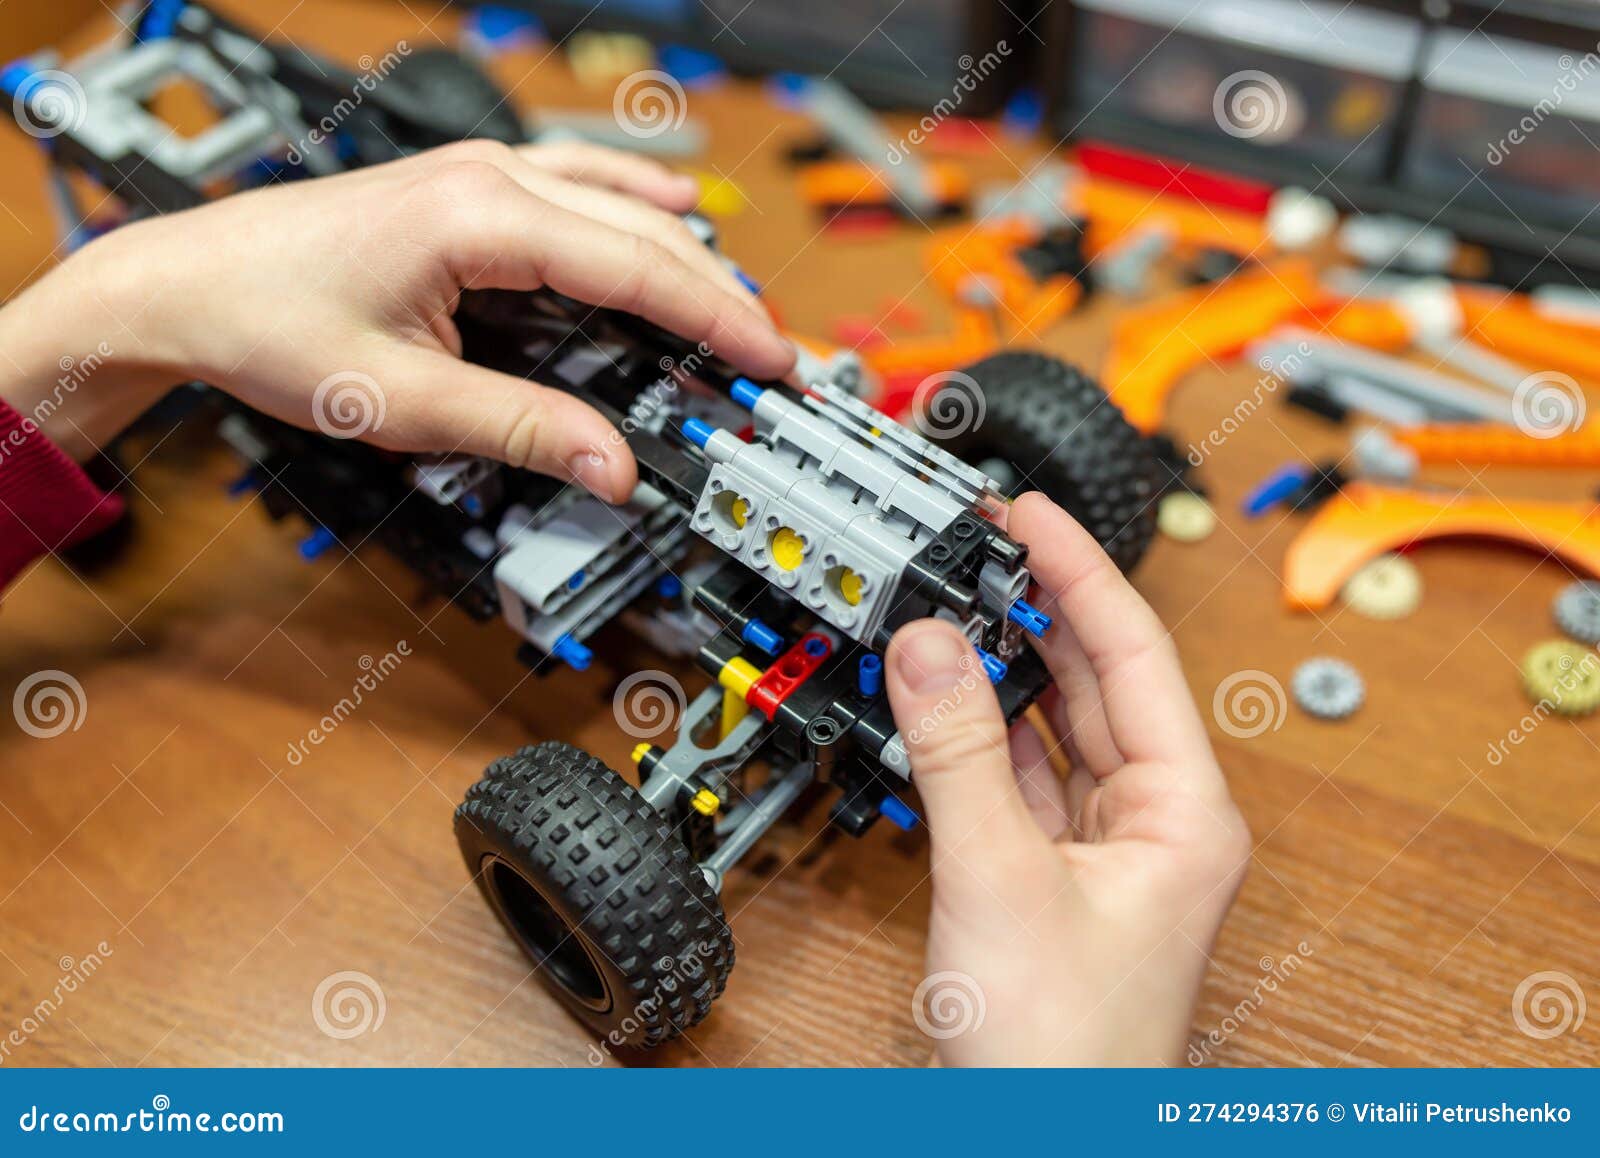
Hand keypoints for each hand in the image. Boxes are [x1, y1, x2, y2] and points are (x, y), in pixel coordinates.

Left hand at [0, 139, 793, 499]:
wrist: (187, 286)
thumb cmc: (269, 325)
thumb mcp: (401, 402)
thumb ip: (518, 430)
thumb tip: (611, 463)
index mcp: (479, 219)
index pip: (635, 268)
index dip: (716, 319)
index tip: (771, 361)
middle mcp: (487, 177)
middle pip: (642, 231)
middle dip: (717, 296)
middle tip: (772, 358)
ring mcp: (476, 172)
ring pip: (617, 203)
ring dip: (684, 255)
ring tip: (739, 309)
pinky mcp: (464, 186)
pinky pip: (576, 181)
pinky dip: (632, 202)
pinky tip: (670, 203)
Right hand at [885, 491, 1249, 1065]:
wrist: (1037, 1137)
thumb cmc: (1060, 1049)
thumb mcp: (998, 876)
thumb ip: (956, 751)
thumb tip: (926, 646)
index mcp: (1185, 813)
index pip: (1135, 654)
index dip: (1080, 572)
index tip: (1031, 514)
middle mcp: (1156, 821)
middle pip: (1097, 682)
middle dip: (1039, 610)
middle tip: (982, 544)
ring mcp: (1105, 848)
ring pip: (1054, 728)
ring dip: (1004, 669)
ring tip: (956, 602)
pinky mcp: (1053, 873)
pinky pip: (1019, 775)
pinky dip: (979, 733)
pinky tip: (945, 694)